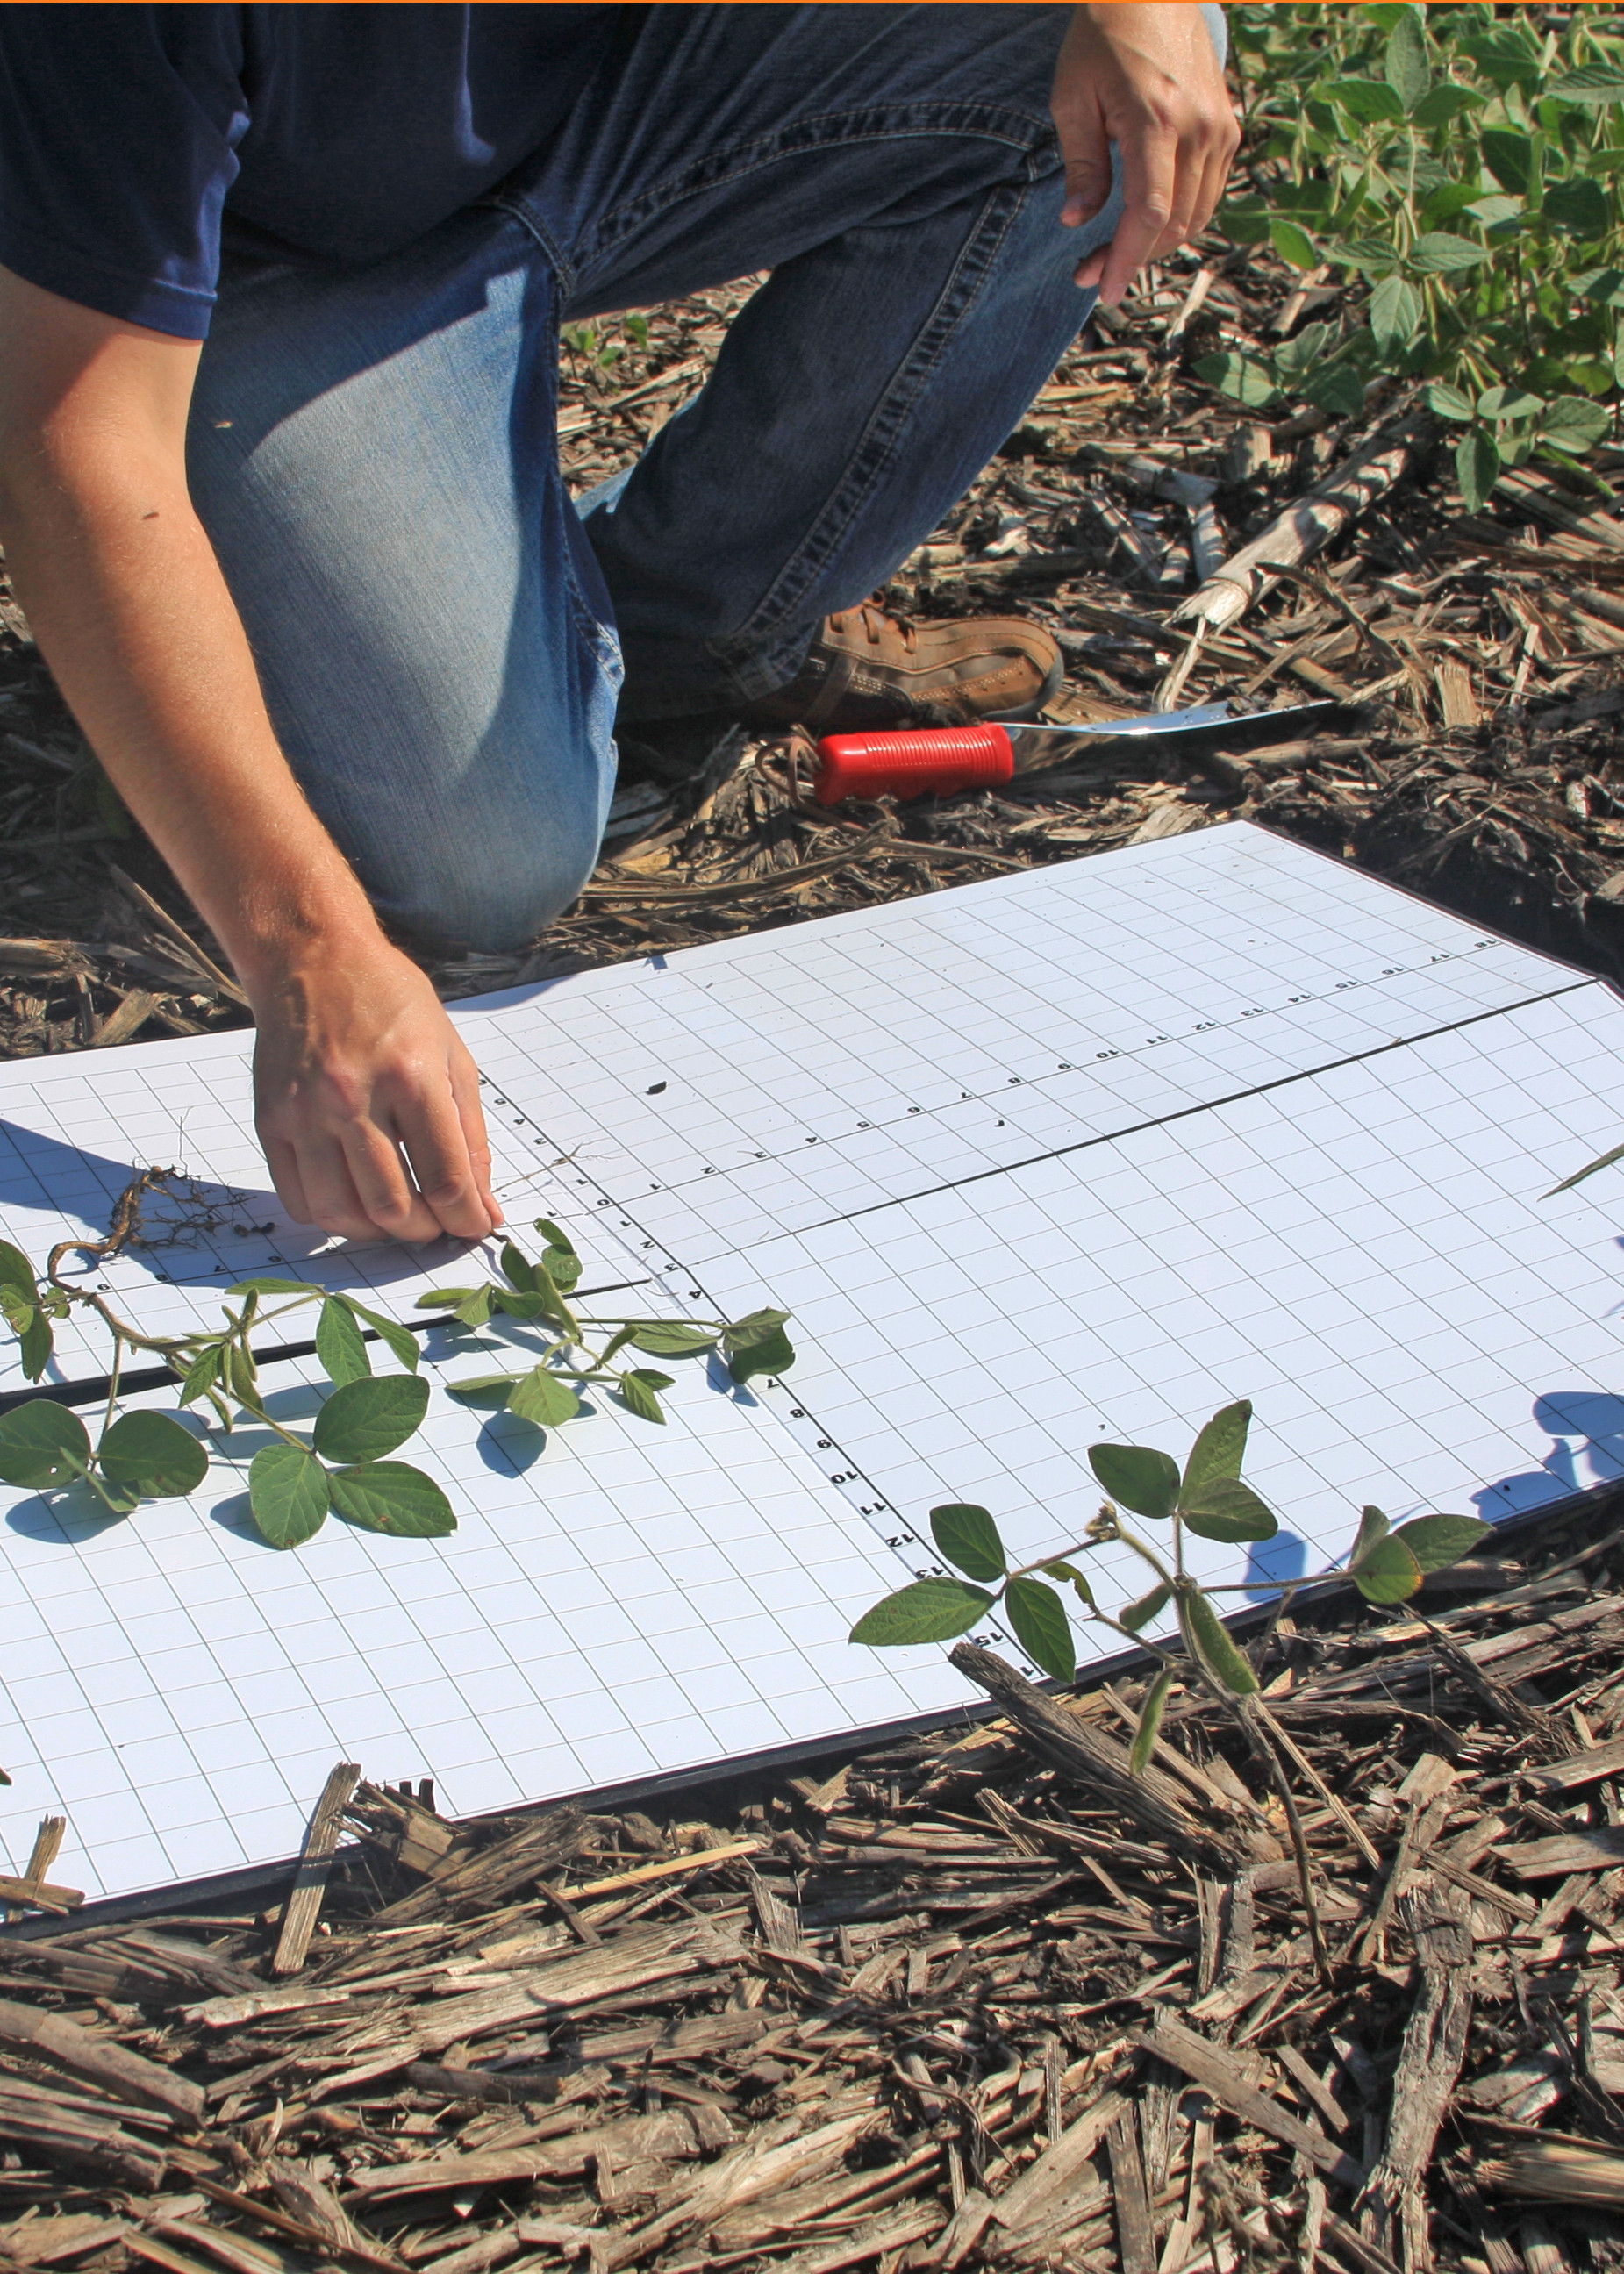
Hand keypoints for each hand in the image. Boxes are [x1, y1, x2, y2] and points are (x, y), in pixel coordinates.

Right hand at [252, 932, 502, 1245]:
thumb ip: (471, 1137)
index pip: (446, 1178)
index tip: (476, 1225)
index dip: (468, 1219)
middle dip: (426, 1232)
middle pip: (393, 1206)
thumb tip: (485, 1208)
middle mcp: (353, 1097)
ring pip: (342, 1213)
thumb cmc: (391, 1002)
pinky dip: (332, 1218)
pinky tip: (355, 1204)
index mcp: (411, 1077)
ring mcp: (305, 1111)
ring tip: (399, 1219)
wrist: (313, 958)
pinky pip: (298, 1199)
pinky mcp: (271, 1120)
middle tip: (438, 1225)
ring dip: (379, 1234)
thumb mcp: (452, 1056)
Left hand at [1051, 3, 1239, 304]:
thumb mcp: (1073, 97)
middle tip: (1090, 272)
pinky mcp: (1229, 127)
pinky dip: (1179, 219)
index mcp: (1157, 118)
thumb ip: (1081, 164)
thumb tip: (1077, 222)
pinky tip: (1144, 224)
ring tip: (1114, 253)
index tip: (1103, 290)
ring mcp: (1221, 127)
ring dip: (1157, 245)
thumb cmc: (1103, 37)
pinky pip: (1208, 193)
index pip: (1151, 213)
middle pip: (1175, 223)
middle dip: (1133, 258)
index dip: (1127, 259)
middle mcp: (1199, 127)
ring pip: (1197, 215)